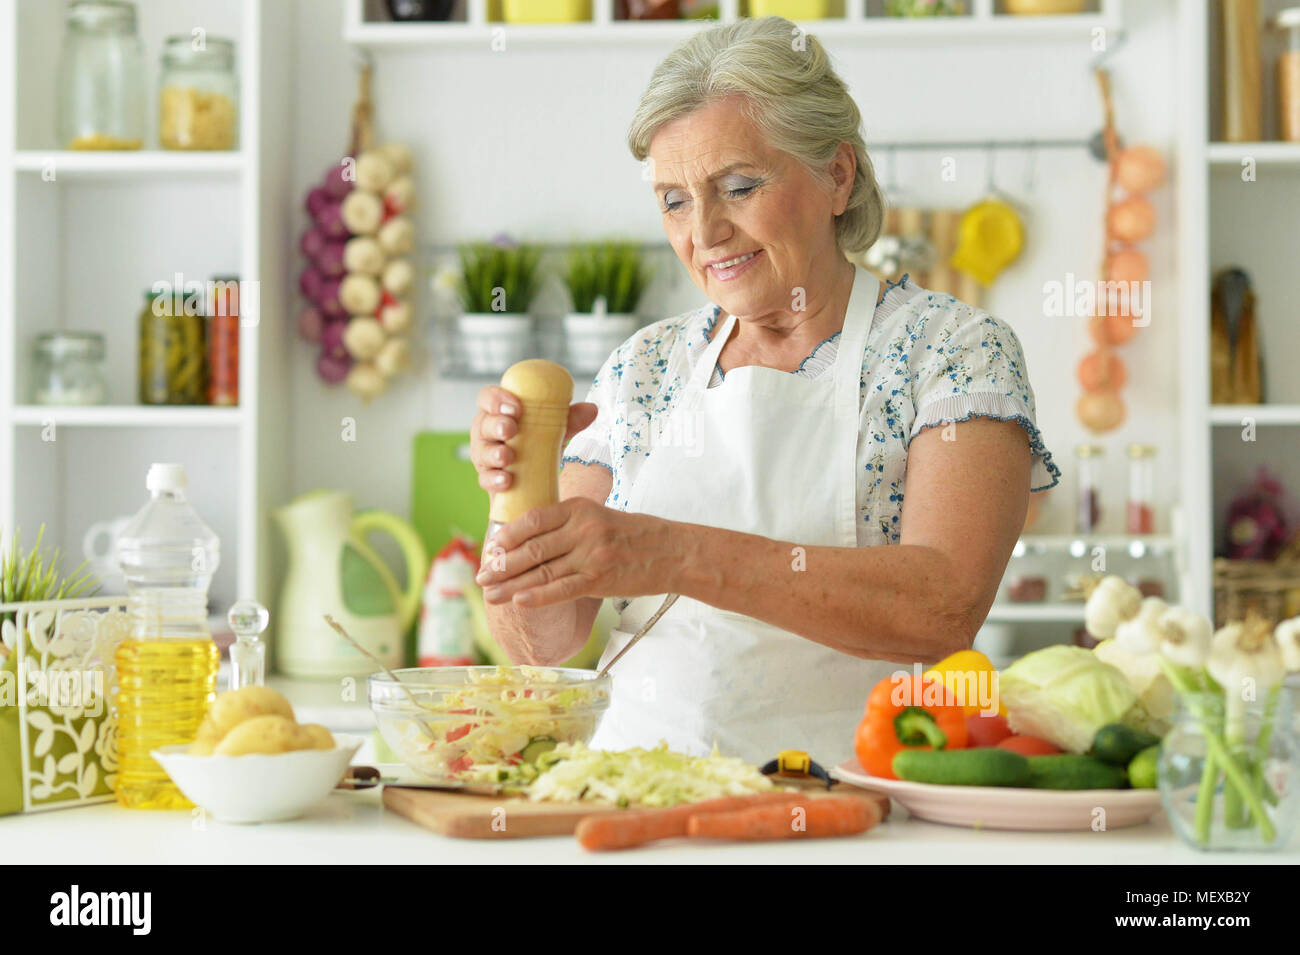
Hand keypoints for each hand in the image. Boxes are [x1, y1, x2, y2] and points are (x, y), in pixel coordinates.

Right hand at [470, 387, 597, 493]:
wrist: (535, 479)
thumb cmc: (538, 445)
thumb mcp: (555, 431)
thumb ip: (570, 420)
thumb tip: (591, 409)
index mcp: (498, 413)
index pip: (488, 398)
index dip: (496, 399)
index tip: (515, 407)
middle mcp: (486, 432)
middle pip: (483, 424)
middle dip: (496, 426)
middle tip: (510, 429)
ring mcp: (484, 457)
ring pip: (482, 452)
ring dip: (494, 454)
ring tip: (507, 456)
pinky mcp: (488, 480)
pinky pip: (486, 479)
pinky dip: (495, 479)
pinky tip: (506, 480)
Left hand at [475, 498, 677, 607]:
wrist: (672, 552)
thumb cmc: (634, 535)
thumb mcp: (599, 517)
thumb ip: (568, 524)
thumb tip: (531, 537)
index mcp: (580, 508)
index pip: (533, 520)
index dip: (507, 536)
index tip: (490, 548)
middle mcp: (583, 529)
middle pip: (531, 548)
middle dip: (501, 564)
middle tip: (480, 576)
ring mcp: (591, 555)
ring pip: (541, 571)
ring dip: (511, 585)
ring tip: (490, 594)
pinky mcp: (599, 580)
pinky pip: (562, 590)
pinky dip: (538, 597)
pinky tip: (518, 602)